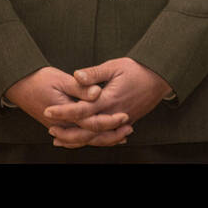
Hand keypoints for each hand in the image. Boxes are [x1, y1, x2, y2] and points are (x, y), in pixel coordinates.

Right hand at [4, 66, 132, 147]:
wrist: (19, 85)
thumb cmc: (39, 80)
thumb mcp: (60, 79)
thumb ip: (80, 87)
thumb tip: (97, 92)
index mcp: (64, 113)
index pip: (91, 122)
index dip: (110, 120)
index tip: (125, 115)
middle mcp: (62, 125)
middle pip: (90, 136)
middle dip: (111, 134)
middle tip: (130, 128)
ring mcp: (60, 128)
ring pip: (85, 140)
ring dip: (104, 139)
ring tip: (122, 135)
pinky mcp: (60, 126)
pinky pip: (78, 137)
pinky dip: (92, 138)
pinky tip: (102, 135)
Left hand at [42, 57, 171, 147]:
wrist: (159, 78)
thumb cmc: (137, 69)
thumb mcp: (115, 66)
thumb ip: (94, 73)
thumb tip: (76, 75)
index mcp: (109, 98)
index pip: (81, 110)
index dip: (63, 112)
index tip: (48, 110)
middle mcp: (114, 114)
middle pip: (87, 131)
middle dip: (67, 132)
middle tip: (51, 130)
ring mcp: (121, 121)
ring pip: (97, 138)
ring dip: (78, 140)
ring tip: (61, 140)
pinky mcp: (126, 123)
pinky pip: (107, 137)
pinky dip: (93, 141)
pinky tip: (84, 140)